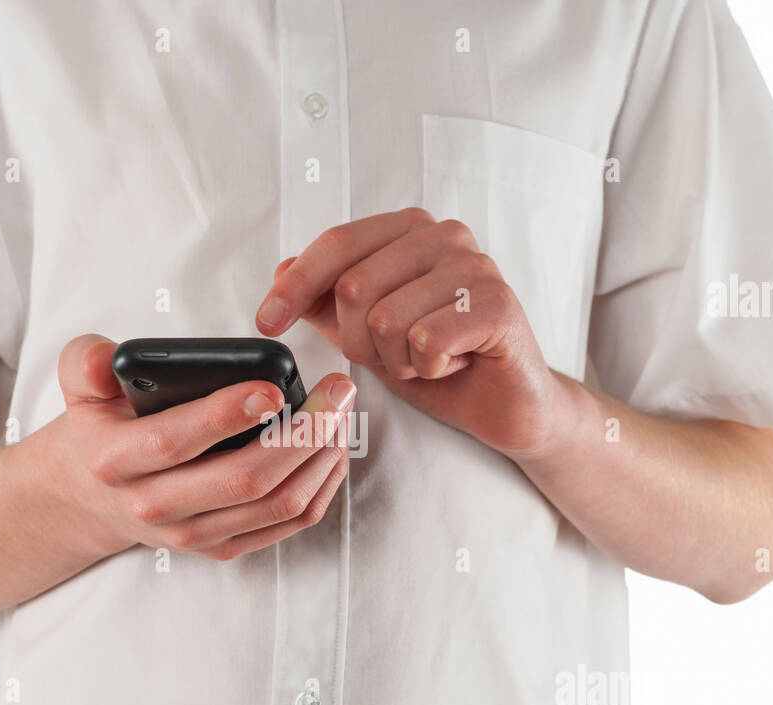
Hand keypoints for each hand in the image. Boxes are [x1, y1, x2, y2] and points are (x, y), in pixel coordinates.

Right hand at [53, 335, 355, 560]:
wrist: (93, 494)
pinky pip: (289, 522)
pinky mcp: (224, 547)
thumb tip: (105, 362)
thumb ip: (85, 360)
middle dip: (302, 433)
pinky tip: (333, 447)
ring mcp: (193, 534)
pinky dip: (322, 485)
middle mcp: (154, 505)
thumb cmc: (102, 423)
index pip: (176, 441)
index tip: (271, 387)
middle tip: (335, 391)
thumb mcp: (78, 381)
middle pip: (244, 479)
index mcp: (116, 460)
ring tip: (341, 412)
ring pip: (277, 504)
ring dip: (321, 458)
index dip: (226, 415)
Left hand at [255, 207, 568, 461]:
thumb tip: (281, 270)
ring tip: (429, 361)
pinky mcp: (499, 304)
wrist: (505, 405)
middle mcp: (445, 235)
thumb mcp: (367, 333)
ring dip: (398, 361)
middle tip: (397, 357)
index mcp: (410, 230)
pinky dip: (429, 369)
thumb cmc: (439, 363)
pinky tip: (454, 365)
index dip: (294, 285)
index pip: (336, 244)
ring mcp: (476, 266)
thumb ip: (327, 301)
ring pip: (387, 319)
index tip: (266, 322)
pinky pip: (427, 341)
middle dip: (360, 342)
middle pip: (354, 287)